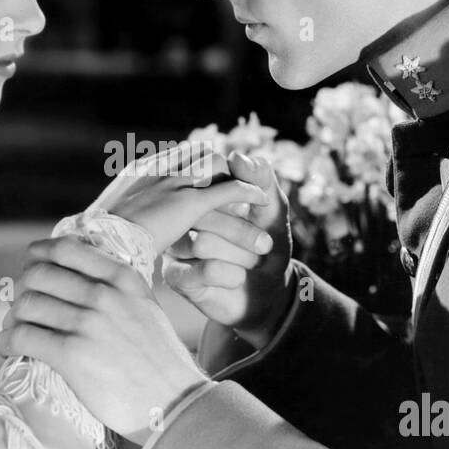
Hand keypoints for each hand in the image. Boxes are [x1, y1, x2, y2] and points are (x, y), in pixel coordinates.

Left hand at [0, 236, 207, 443]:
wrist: (173, 402)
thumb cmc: (159, 361)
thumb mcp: (145, 307)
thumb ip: (116, 289)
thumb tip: (77, 279)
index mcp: (122, 278)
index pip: (64, 249)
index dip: (36, 256)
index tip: (30, 269)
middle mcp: (104, 294)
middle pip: (38, 275)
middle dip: (21, 290)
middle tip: (21, 309)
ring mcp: (88, 323)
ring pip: (26, 305)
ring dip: (12, 318)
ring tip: (14, 331)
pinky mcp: (72, 355)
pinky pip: (22, 335)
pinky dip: (8, 341)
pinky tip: (10, 348)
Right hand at [86, 141, 268, 255]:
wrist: (96, 254)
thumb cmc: (100, 243)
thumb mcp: (116, 218)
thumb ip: (134, 205)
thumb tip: (143, 208)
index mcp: (140, 170)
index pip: (183, 153)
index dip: (204, 165)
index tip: (219, 178)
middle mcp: (157, 168)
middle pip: (203, 153)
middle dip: (224, 168)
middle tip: (240, 187)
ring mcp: (171, 183)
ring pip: (219, 169)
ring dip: (238, 181)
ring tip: (256, 198)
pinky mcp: (186, 203)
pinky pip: (229, 190)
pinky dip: (248, 191)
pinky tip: (261, 201)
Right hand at [162, 151, 294, 347]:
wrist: (269, 292)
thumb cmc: (267, 246)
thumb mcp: (273, 210)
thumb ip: (260, 179)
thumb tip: (236, 156)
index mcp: (202, 194)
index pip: (209, 180)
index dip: (239, 197)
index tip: (259, 211)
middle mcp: (181, 216)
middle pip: (201, 211)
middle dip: (243, 231)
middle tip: (266, 245)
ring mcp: (175, 246)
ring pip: (202, 242)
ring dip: (240, 255)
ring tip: (253, 263)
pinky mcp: (176, 276)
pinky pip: (204, 270)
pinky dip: (231, 274)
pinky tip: (238, 278)